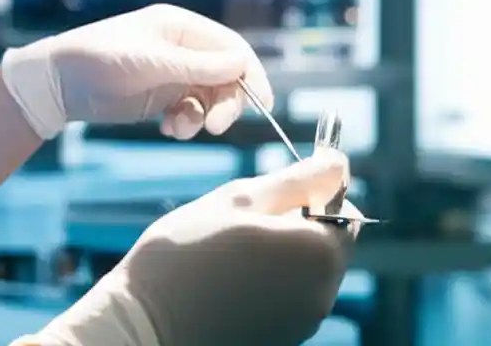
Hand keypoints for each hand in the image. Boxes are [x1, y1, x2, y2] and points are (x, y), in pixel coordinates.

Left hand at [1, 5, 271, 139]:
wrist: (57, 83)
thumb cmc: (101, 60)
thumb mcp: (153, 62)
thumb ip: (199, 66)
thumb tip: (243, 64)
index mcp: (181, 27)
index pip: (231, 47)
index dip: (251, 74)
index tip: (262, 103)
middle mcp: (181, 48)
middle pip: (227, 76)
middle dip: (226, 102)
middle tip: (214, 126)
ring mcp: (171, 73)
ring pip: (210, 97)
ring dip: (203, 116)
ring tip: (179, 127)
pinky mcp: (160, 96)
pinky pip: (190, 111)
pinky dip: (186, 122)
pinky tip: (168, 127)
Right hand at [22, 152, 357, 345]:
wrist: (146, 324)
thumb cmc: (187, 254)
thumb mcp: (239, 200)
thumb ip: (295, 180)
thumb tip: (338, 162)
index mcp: (319, 253)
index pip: (344, 210)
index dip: (312, 193)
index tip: (271, 192)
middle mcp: (323, 294)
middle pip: (326, 244)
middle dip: (295, 225)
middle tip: (240, 222)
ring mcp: (303, 323)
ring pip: (304, 271)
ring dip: (279, 254)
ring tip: (227, 253)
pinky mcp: (281, 338)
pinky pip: (286, 298)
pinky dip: (266, 283)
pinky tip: (225, 281)